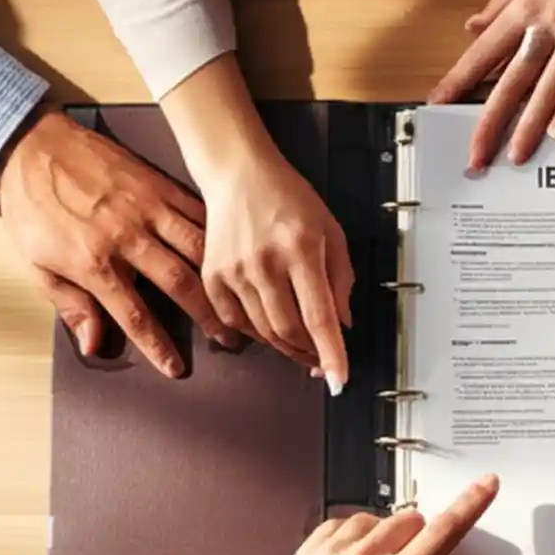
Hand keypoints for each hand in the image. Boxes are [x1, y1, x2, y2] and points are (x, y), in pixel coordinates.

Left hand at [0, 107, 232, 376]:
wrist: (33, 146)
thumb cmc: (33, 207)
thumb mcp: (36, 263)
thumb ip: (70, 304)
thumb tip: (93, 345)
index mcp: (93, 261)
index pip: (133, 314)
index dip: (158, 345)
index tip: (177, 368)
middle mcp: (126, 237)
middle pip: (178, 283)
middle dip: (207, 314)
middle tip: (228, 337)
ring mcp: (147, 208)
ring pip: (197, 248)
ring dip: (221, 278)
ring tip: (240, 302)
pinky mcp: (160, 186)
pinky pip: (198, 213)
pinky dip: (218, 236)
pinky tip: (234, 254)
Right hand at [198, 150, 353, 385]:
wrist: (239, 174)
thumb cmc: (290, 198)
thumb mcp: (332, 231)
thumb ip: (341, 279)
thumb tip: (341, 323)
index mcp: (302, 249)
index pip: (319, 317)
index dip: (332, 354)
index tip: (339, 380)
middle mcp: (264, 263)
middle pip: (289, 331)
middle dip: (310, 354)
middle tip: (323, 360)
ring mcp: (233, 271)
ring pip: (263, 332)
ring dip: (286, 347)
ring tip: (302, 348)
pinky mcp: (212, 276)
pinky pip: (235, 322)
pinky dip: (255, 334)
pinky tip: (270, 329)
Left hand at [206, 475, 499, 554]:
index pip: (445, 531)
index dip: (471, 504)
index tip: (486, 485)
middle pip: (414, 520)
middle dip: (420, 540)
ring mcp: (334, 550)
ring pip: (380, 517)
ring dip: (387, 537)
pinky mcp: (311, 547)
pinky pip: (346, 521)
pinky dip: (356, 536)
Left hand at [429, 0, 554, 169]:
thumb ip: (502, 4)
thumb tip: (474, 27)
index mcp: (530, 9)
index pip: (486, 51)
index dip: (460, 79)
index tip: (441, 102)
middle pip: (520, 81)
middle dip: (496, 122)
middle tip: (482, 152)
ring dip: (541, 125)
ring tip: (525, 152)